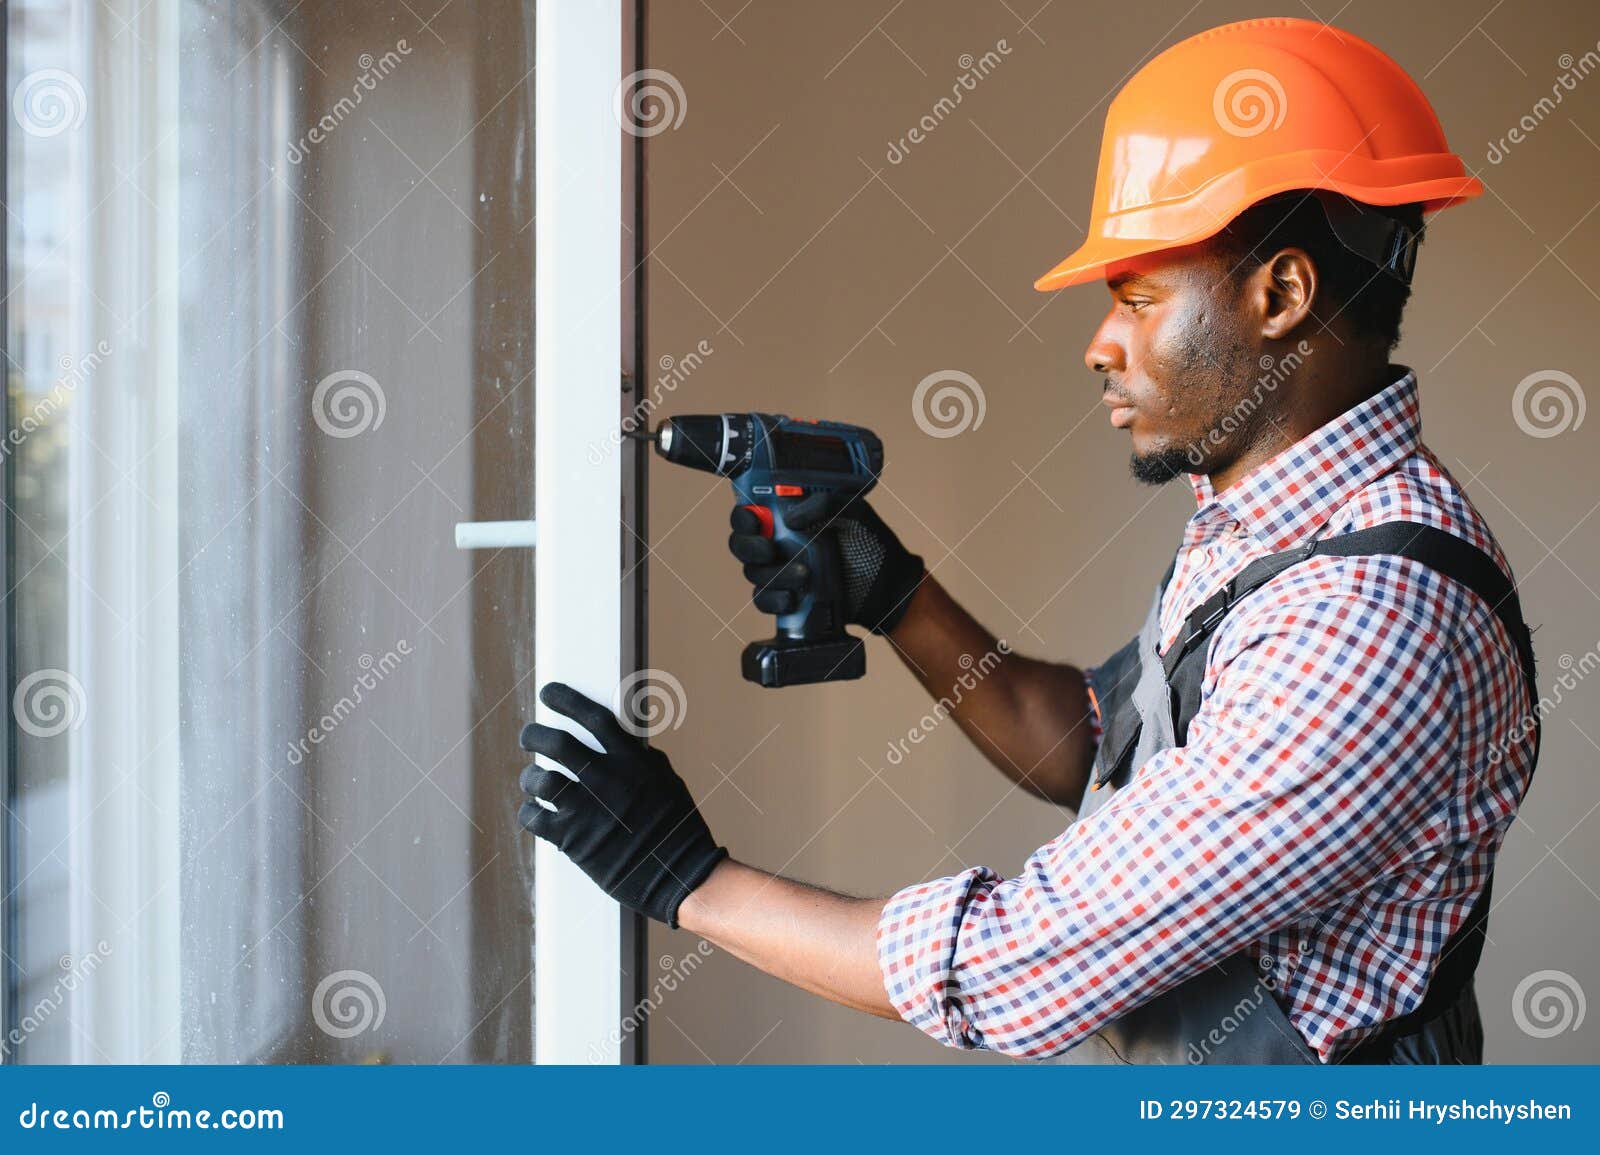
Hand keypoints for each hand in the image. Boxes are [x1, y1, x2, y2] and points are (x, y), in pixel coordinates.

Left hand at [517, 682, 726, 927]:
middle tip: (528, 735)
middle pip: (556, 743)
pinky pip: (534, 817)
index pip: (593, 717)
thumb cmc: (676, 828)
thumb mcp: (665, 780)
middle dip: (534, 734)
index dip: (567, 700)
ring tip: (532, 777)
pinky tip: (534, 810)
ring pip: (539, 779)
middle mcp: (607, 780)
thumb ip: (638, 758)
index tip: (550, 694)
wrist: (679, 875)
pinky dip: (529, 811)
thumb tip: (618, 739)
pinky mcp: (572, 840)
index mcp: (632, 761)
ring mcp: (587, 810)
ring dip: (530, 776)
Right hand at [728, 492, 924, 634]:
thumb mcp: (856, 512)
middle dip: (750, 548)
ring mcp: (782, 573)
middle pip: (742, 546)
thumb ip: (826, 504)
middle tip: (770, 549)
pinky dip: (774, 600)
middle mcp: (779, 544)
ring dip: (772, 576)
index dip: (742, 517)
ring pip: (755, 574)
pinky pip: (765, 601)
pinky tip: (791, 599)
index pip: (749, 514)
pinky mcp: (788, 599)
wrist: (889, 586)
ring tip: (804, 576)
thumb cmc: (872, 543)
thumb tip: (791, 518)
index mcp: (789, 518)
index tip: (754, 519)